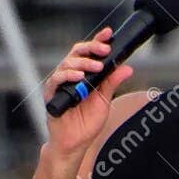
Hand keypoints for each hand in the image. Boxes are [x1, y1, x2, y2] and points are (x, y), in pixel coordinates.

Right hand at [42, 28, 134, 158]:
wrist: (74, 144)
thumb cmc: (86, 124)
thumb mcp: (104, 102)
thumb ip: (112, 83)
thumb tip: (127, 68)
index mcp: (84, 74)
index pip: (89, 52)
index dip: (98, 40)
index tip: (109, 34)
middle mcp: (70, 75)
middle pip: (78, 52)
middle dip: (92, 48)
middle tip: (105, 50)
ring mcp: (60, 83)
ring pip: (68, 63)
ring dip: (83, 62)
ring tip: (97, 67)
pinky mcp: (51, 94)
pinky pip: (57, 79)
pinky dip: (68, 76)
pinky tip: (79, 77)